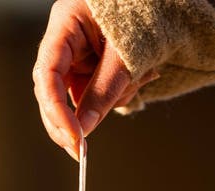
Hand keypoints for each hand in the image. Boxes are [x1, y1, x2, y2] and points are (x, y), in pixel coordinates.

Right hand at [33, 0, 157, 158]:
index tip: (74, 137)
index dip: (56, 110)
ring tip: (140, 78)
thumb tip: (84, 129)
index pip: (47, 73)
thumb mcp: (128, 53)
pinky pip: (94, 96)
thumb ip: (104, 90)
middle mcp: (65, 42)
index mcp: (66, 24)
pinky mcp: (90, 69)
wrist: (166, 4)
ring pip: (76, 99)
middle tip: (82, 151)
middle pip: (51, 92)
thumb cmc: (146, 12)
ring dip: (106, 102)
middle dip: (69, 122)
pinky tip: (138, 77)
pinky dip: (116, 96)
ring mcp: (76, 57)